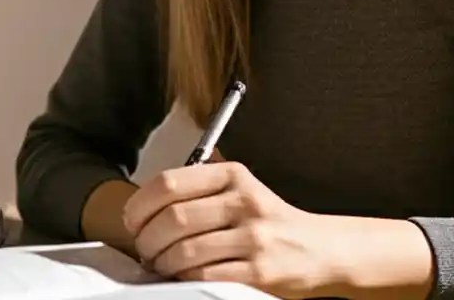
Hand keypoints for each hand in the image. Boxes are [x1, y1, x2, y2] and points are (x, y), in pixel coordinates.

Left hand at [123, 160, 347, 298]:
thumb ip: (200, 191)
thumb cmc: (271, 222)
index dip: (140, 204)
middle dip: (147, 239)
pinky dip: (184, 277)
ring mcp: (254, 237)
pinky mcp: (260, 271)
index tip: (132, 220)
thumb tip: (145, 209)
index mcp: (233, 175)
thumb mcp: (240, 190)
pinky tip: (181, 276)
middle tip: (143, 249)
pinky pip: (205, 274)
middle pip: (173, 218)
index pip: (170, 182)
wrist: (321, 249)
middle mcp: (244, 202)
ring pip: (185, 250)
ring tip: (159, 265)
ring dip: (162, 262)